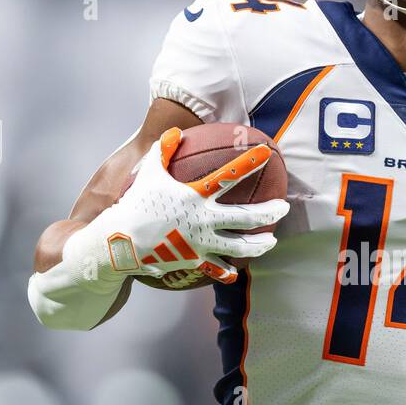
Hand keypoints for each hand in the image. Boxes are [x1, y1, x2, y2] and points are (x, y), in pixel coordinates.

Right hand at [65, 128, 288, 285]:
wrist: (120, 242)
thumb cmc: (134, 203)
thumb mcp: (148, 173)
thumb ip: (163, 151)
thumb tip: (175, 131)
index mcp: (195, 196)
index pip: (228, 175)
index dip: (249, 162)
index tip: (267, 152)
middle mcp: (204, 220)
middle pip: (247, 217)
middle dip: (271, 212)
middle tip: (284, 207)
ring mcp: (201, 243)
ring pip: (241, 248)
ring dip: (259, 245)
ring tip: (271, 242)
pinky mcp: (194, 261)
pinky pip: (216, 270)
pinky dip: (226, 272)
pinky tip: (235, 273)